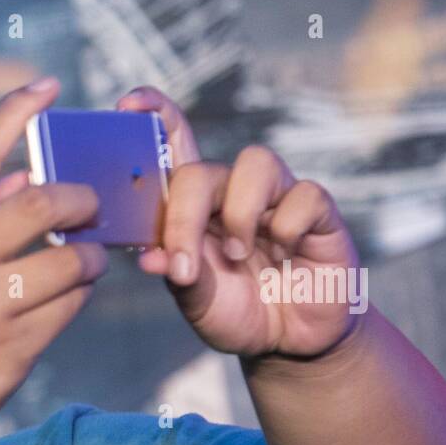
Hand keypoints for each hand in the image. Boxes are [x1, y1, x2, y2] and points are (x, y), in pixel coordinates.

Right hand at [0, 76, 106, 444]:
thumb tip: (27, 175)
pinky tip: (66, 296)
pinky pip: (68, 310)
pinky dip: (76, 297)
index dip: (16, 112)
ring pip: (70, 262)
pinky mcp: (11, 354)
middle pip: (43, 203)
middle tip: (90, 204)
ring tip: (84, 258)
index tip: (49, 85)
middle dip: (80, 198)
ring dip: (88, 255)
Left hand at [117, 86, 361, 358]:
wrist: (289, 341)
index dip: (154, 116)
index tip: (127, 103)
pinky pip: (304, 195)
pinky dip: (289, 228)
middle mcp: (232, 193)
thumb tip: (150, 258)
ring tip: (239, 255)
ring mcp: (275, 198)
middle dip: (184, 217)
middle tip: (185, 268)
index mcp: (195, 207)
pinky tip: (286, 257)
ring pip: (255, 164)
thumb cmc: (239, 311)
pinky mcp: (318, 212)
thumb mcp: (197, 301)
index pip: (174, 147)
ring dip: (239, 214)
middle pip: (200, 170)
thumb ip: (176, 274)